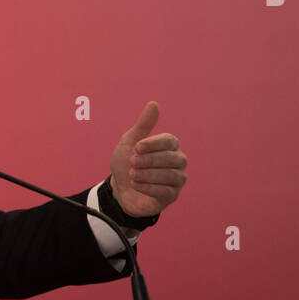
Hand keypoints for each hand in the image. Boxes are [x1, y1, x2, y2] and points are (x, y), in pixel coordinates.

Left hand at [109, 101, 186, 217]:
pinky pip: (165, 191)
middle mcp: (178, 160)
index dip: (152, 144)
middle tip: (132, 163)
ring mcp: (177, 179)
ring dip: (146, 175)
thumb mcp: (130, 141)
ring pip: (169, 176)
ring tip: (132, 175)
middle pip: (170, 159)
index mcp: (170, 145)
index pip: (169, 140)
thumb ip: (143, 125)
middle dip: (147, 161)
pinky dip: (147, 187)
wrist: (120, 188)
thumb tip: (154, 104)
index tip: (136, 147)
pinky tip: (136, 185)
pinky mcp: (172, 195)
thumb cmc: (127, 163)